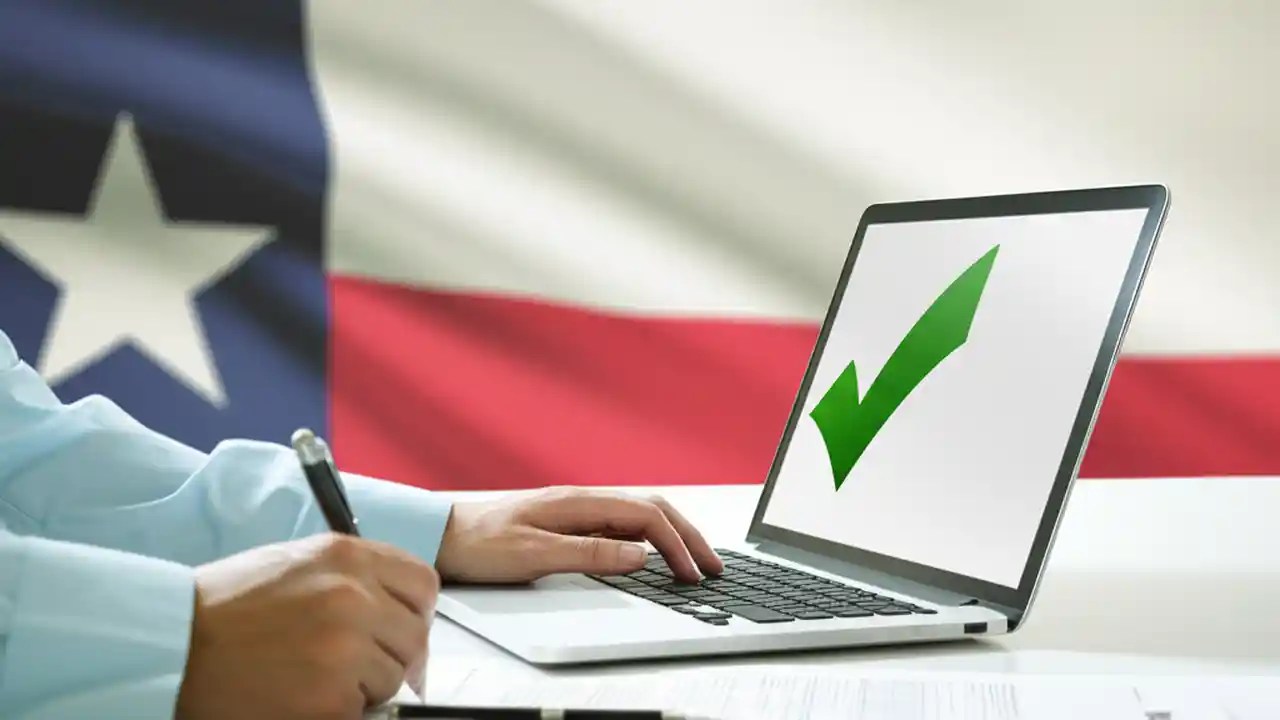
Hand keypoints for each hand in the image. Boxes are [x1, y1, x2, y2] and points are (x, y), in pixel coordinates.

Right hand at [175, 534, 438, 719]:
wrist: (173, 645)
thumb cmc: (226, 607)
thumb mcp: (297, 563)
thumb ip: (354, 578)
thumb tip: (397, 611)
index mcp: (348, 558)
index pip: (423, 585)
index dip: (414, 612)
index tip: (400, 629)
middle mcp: (354, 598)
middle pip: (414, 637)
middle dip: (391, 655)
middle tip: (354, 666)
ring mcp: (346, 650)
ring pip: (391, 678)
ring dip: (363, 686)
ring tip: (313, 677)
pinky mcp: (333, 699)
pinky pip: (363, 711)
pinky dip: (339, 711)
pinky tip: (302, 696)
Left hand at [435, 486, 723, 583]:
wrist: (443, 535)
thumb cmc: (481, 544)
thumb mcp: (535, 554)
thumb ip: (589, 553)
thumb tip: (639, 554)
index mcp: (579, 502)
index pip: (647, 516)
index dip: (676, 544)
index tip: (693, 575)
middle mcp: (584, 499)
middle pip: (653, 508)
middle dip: (689, 536)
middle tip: (714, 567)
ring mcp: (578, 509)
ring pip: (641, 513)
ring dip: (673, 534)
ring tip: (695, 560)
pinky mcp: (570, 521)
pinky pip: (623, 522)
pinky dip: (651, 536)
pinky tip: (656, 553)